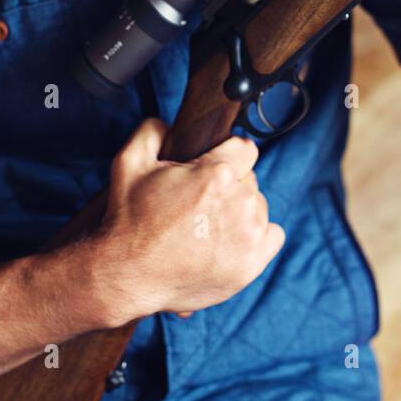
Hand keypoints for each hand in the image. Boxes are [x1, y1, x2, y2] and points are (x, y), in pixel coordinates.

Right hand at [91, 118, 285, 327]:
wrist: (127, 275)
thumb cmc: (129, 220)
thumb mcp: (129, 163)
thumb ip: (152, 131)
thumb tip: (170, 125)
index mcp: (215, 174)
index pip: (245, 148)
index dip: (226, 154)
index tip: (212, 167)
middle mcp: (238, 202)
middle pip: (249, 179)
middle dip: (229, 185)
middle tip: (199, 203)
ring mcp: (248, 236)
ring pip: (259, 206)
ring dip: (240, 211)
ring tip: (208, 226)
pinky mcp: (251, 265)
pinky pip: (273, 235)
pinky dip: (256, 236)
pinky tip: (230, 240)